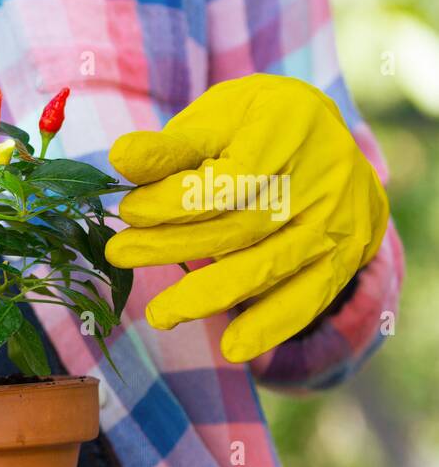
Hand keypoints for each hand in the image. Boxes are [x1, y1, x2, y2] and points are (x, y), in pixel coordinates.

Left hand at [105, 74, 388, 362]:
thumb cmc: (252, 125)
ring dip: (208, 295)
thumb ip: (172, 147)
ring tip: (159, 315)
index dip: (173, 200)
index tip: (128, 211)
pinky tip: (234, 349)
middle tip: (119, 253)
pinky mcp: (345, 256)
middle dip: (173, 244)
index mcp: (290, 126)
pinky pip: (309, 298)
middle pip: (240, 225)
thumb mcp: (215, 117)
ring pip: (267, 265)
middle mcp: (324, 175)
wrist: (324, 138)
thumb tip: (121, 159)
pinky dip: (271, 326)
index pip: (226, 179)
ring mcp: (338, 220)